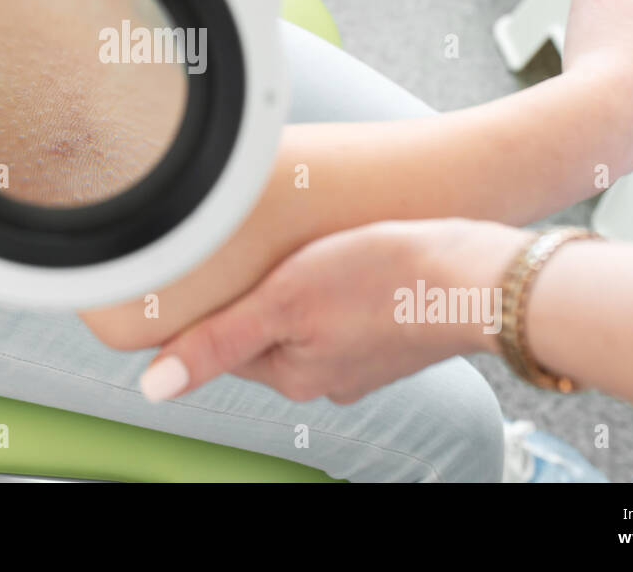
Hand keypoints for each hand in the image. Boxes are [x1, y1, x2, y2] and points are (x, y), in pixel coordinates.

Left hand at [138, 218, 528, 403]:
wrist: (478, 276)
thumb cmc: (383, 280)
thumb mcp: (284, 300)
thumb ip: (217, 341)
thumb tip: (154, 385)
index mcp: (294, 375)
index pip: (225, 342)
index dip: (215, 301)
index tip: (214, 263)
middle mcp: (327, 375)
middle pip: (266, 329)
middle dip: (259, 291)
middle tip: (265, 248)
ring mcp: (363, 355)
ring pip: (307, 317)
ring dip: (299, 284)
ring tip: (307, 248)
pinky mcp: (391, 332)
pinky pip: (345, 308)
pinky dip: (338, 284)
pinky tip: (346, 257)